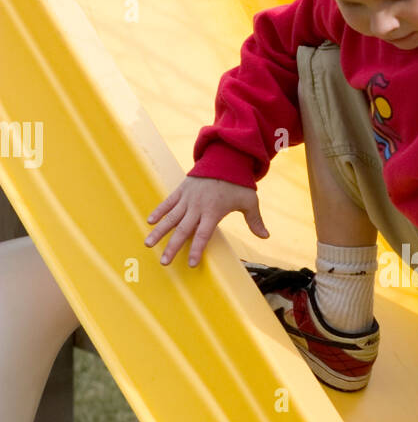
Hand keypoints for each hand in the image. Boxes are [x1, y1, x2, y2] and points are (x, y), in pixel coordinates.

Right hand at [145, 176, 268, 266]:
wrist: (225, 158)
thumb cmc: (238, 182)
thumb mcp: (249, 201)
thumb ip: (255, 221)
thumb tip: (265, 237)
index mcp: (213, 211)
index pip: (203, 235)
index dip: (197, 250)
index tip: (191, 264)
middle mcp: (197, 207)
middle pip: (182, 230)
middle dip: (172, 247)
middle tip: (164, 262)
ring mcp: (187, 198)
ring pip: (171, 217)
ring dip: (159, 231)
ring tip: (148, 244)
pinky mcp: (181, 190)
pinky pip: (168, 202)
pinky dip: (159, 211)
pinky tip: (149, 221)